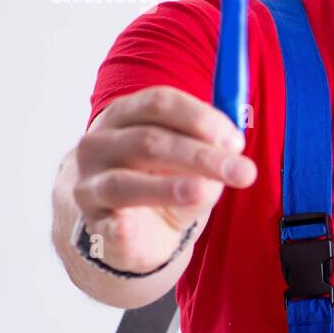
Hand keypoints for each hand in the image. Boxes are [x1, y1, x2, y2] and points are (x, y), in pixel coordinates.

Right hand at [72, 85, 256, 272]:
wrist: (136, 229)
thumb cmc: (167, 179)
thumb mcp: (194, 158)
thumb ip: (212, 146)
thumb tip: (232, 145)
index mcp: (125, 114)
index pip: (159, 103)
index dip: (200, 118)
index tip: (236, 141)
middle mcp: (98, 144)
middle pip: (148, 141)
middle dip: (200, 156)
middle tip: (243, 173)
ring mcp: (90, 186)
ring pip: (123, 183)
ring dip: (166, 187)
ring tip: (202, 191)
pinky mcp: (94, 226)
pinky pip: (108, 226)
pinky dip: (119, 228)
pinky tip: (128, 228)